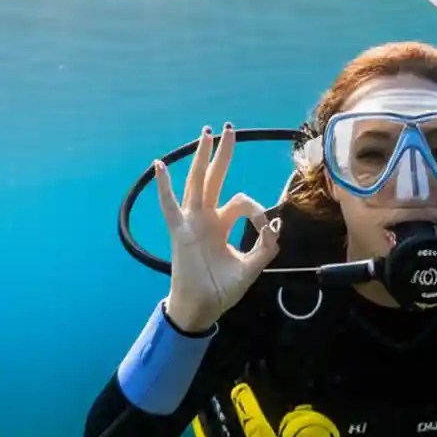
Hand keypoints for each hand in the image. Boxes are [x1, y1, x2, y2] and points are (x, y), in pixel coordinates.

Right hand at [154, 123, 280, 331]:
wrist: (203, 308)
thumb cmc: (223, 289)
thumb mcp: (252, 267)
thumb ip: (266, 248)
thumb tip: (277, 225)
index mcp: (223, 223)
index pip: (243, 202)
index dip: (260, 211)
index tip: (268, 231)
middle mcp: (207, 217)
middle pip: (215, 178)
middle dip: (222, 154)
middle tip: (228, 128)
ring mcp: (192, 222)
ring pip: (197, 183)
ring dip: (201, 158)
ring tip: (207, 133)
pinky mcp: (180, 232)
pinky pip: (169, 205)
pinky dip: (164, 186)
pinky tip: (159, 165)